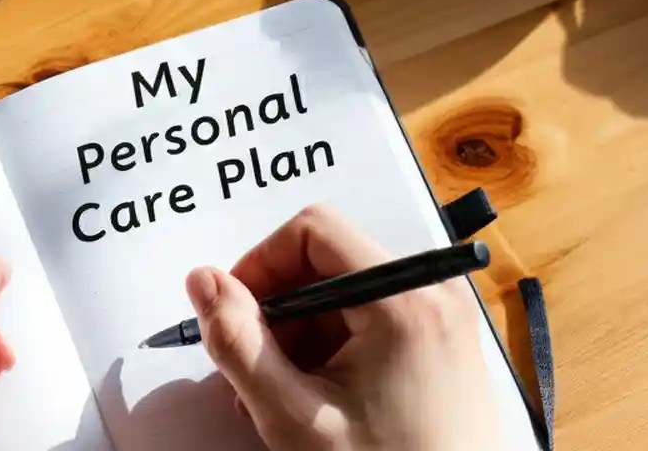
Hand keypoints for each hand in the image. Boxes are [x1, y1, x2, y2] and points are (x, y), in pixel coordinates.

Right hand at [186, 205, 501, 450]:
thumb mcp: (295, 417)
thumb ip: (240, 344)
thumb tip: (203, 282)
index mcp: (405, 299)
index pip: (314, 230)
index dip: (261, 264)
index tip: (234, 312)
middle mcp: (433, 293)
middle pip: (329, 262)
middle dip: (278, 309)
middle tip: (253, 369)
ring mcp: (443, 318)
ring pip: (346, 293)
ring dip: (300, 335)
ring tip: (280, 396)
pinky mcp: (442, 343)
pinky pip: (373, 319)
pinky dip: (333, 348)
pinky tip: (316, 398)